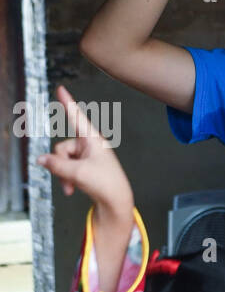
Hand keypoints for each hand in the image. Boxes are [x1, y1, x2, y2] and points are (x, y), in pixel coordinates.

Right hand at [36, 86, 131, 213]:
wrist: (115, 202)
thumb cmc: (105, 183)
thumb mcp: (77, 172)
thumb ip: (56, 165)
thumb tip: (41, 160)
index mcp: (92, 140)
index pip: (76, 117)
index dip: (68, 102)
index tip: (61, 89)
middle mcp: (89, 145)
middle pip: (62, 147)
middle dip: (60, 164)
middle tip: (69, 178)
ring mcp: (86, 156)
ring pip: (62, 160)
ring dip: (63, 175)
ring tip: (72, 186)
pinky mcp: (84, 166)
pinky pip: (66, 168)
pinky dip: (66, 178)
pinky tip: (72, 189)